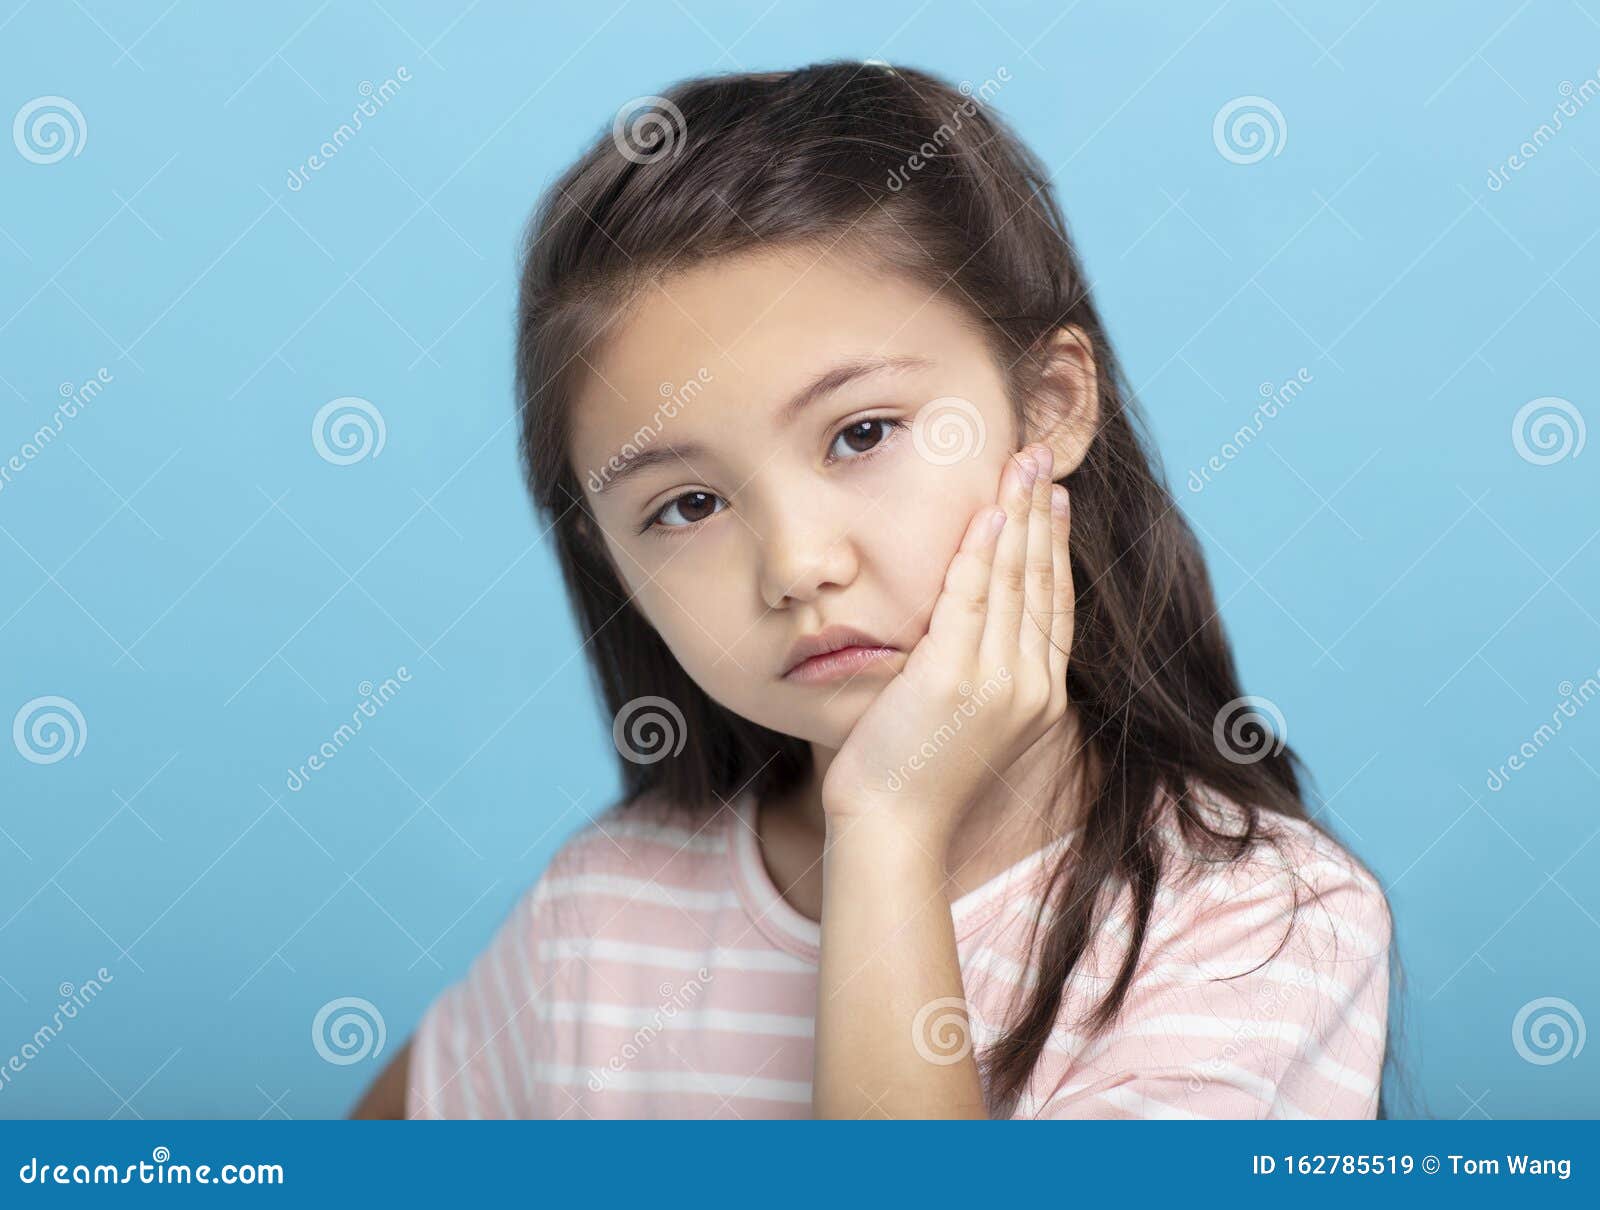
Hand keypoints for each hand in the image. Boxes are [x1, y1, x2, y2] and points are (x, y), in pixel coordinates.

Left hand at [820, 442, 1074, 851]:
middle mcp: (1030, 688)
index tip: (1053, 499)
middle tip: (1039, 459)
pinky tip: (988, 514)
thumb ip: (976, 669)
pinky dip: (980, 554)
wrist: (891, 829)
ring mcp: (996, 684)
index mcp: (1039, 698)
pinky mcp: (953, 681)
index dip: (1055, 548)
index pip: (1054, 605)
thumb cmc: (913, 775)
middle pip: (1041, 582)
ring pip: (1013, 582)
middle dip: (1041, 514)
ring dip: (1017, 516)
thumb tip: (966, 623)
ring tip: (1019, 466)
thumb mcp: (961, 719)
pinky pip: (970, 601)